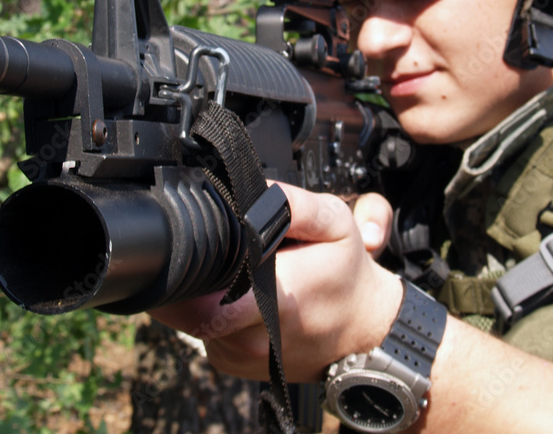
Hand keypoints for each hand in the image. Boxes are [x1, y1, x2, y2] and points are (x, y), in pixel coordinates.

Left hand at [149, 183, 402, 382]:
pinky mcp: (230, 363)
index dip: (194, 263)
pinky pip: (201, 332)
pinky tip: (236, 298)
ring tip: (235, 275)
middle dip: (194, 275)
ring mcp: (239, 354)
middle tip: (214, 254)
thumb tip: (254, 191)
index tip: (201, 242)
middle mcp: (255, 334)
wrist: (363, 330)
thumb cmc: (346, 275)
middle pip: (189, 303)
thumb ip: (293, 203)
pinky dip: (210, 312)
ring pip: (190, 317)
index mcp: (278, 296)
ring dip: (202, 293)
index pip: (206, 289)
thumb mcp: (336, 224)